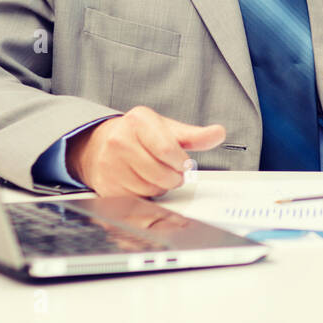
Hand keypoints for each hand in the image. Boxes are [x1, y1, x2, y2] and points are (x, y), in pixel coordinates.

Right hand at [66, 105, 225, 197]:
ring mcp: (109, 164)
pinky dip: (146, 196)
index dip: (181, 162)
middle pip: (160, 174)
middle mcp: (119, 140)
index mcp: (139, 121)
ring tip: (157, 175)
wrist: (103, 143)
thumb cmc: (141, 135)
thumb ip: (195, 135)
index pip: (167, 149)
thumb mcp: (168, 129)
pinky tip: (143, 183)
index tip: (184, 164)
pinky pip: (136, 200)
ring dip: (160, 187)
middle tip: (173, 172)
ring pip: (149, 189)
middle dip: (174, 178)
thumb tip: (218, 134)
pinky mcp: (105, 185)